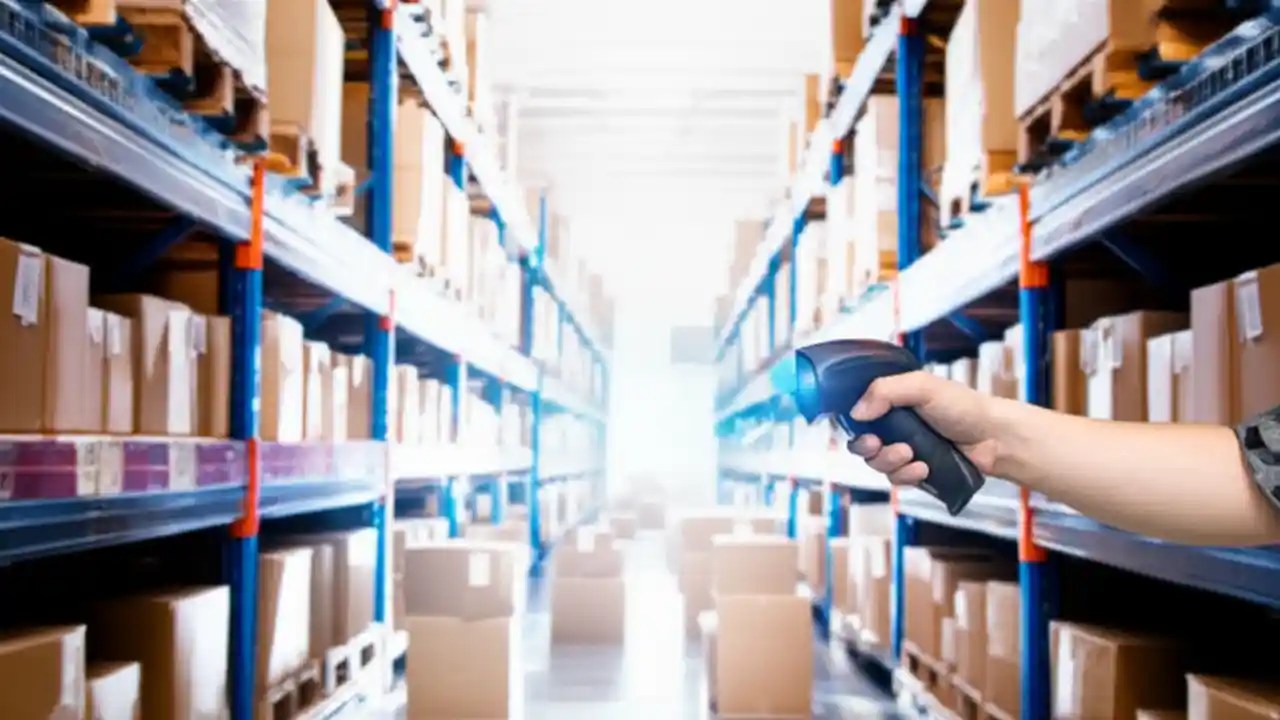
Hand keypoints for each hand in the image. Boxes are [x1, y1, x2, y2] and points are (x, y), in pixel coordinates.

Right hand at [845, 370, 999, 485]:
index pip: (857, 413)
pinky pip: (897, 480)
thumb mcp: (923, 387)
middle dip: (868, 447)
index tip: (861, 429)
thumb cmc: (962, 406)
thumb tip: (857, 412)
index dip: (853, 424)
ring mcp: (905, 450)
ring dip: (890, 462)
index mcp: (892, 401)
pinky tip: (924, 468)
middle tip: (878, 445)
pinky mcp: (916, 471)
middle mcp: (895, 425)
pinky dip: (906, 475)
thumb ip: (886, 391)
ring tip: (912, 456)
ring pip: (878, 464)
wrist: (995, 438)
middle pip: (861, 443)